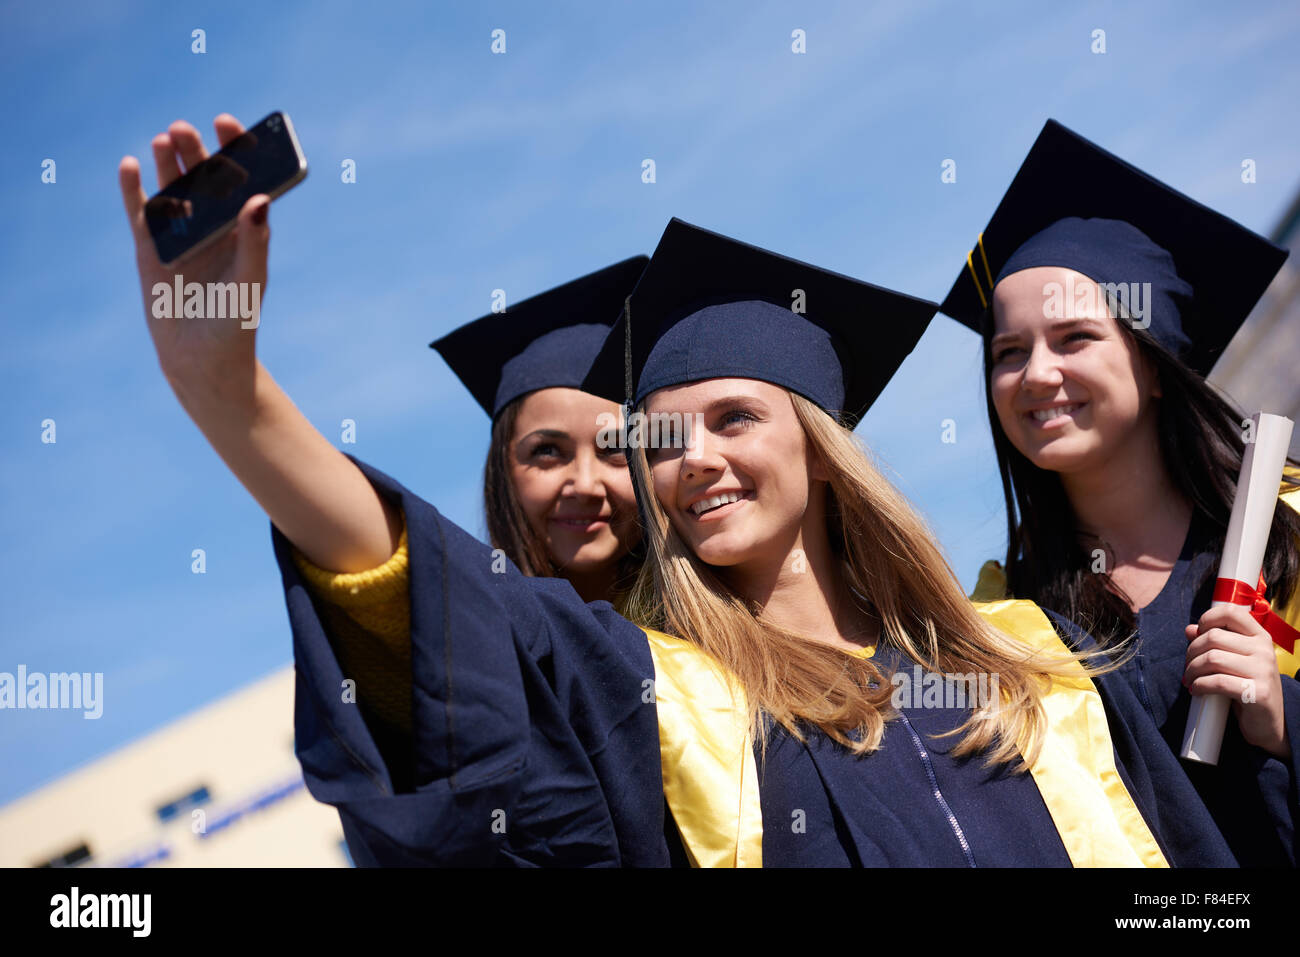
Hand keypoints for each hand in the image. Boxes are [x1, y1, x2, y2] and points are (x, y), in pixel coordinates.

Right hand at [118, 114, 270, 389]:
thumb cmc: (235, 321)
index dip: (235, 149)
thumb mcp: (249, 281)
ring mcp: (180, 235)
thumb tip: (260, 200)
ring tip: (164, 140)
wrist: (202, 359)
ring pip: (173, 190)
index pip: (241, 180)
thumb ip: (256, 242)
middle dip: (195, 151)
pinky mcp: (151, 249)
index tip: (228, 123)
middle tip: (184, 130)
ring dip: (169, 165)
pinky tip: (131, 166)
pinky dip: (135, 191)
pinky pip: (141, 213)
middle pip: (203, 179)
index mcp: (242, 228)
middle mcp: (212, 226)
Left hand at [1184, 604, 1288, 758]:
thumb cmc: (1248, 688)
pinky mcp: (1258, 693)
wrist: (1270, 724)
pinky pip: (1217, 682)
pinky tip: (1197, 690)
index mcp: (1260, 637)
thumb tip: (1190, 629)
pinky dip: (1200, 686)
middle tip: (1188, 667)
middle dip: (1192, 652)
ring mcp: (1264, 671)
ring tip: (1191, 680)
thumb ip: (1215, 643)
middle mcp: (1264, 650)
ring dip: (1192, 670)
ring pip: (1211, 658)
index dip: (1207, 619)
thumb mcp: (1234, 661)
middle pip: (1213, 637)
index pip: (1231, 612)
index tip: (1198, 635)